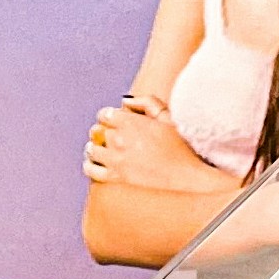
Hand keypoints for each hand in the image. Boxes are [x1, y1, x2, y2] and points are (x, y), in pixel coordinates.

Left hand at [85, 93, 217, 196]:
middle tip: (110, 135)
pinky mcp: (118, 177)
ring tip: (100, 149)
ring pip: (92, 149)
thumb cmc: (181, 143)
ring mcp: (117, 159)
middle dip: (103, 131)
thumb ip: (145, 102)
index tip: (115, 121)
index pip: (105, 114)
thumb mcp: (166, 115)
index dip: (109, 116)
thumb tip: (124, 102)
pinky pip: (91, 171)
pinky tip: (94, 163)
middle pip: (97, 131)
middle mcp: (120, 139)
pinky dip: (89, 165)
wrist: (188, 172)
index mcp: (130, 122)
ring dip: (94, 147)